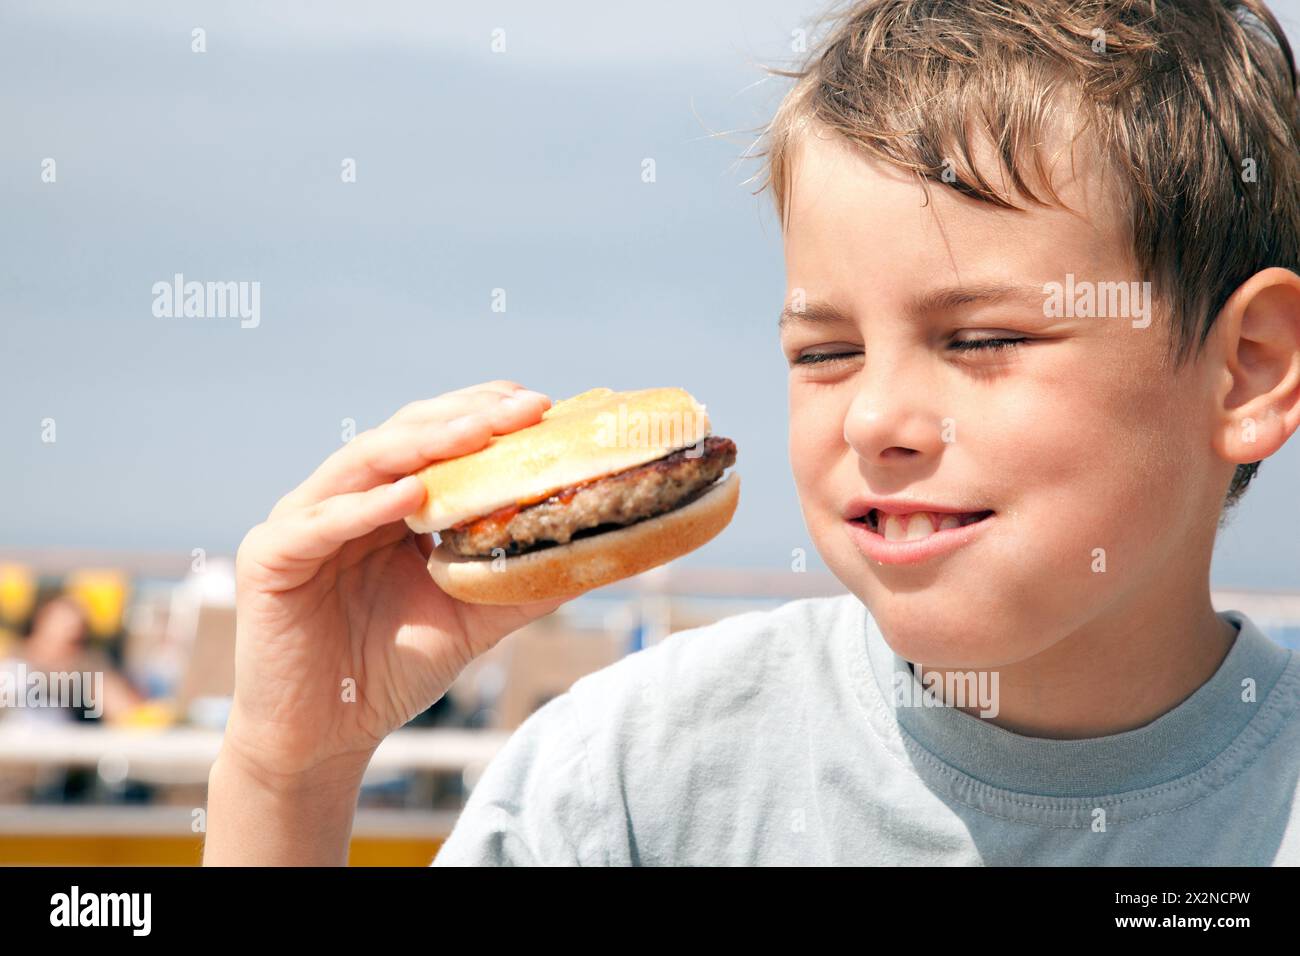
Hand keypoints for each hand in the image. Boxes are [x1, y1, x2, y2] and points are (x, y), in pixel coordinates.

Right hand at [222, 380, 564, 784]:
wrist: (324, 737)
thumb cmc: (390, 670)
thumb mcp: (471, 618)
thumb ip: (521, 583)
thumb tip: (597, 556)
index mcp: (390, 504)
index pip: (438, 440)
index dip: (486, 417)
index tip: (542, 407)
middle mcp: (346, 499)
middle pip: (406, 436)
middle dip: (466, 417)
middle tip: (522, 407)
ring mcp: (304, 521)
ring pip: (364, 462)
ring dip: (422, 444)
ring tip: (477, 433)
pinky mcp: (271, 557)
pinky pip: (321, 521)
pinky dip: (365, 505)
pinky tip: (411, 493)